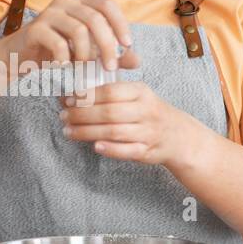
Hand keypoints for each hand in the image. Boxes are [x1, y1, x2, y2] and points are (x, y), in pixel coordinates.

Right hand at [0, 0, 139, 72]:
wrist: (18, 59)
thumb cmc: (55, 55)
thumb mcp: (86, 55)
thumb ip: (110, 55)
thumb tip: (137, 60)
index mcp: (80, 4)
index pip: (107, 5)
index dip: (120, 23)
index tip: (128, 45)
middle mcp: (65, 3)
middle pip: (95, 18)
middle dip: (107, 45)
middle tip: (111, 68)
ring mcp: (49, 13)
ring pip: (79, 29)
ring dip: (86, 54)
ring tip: (84, 69)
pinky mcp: (35, 29)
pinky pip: (58, 42)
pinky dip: (66, 58)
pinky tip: (64, 68)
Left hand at [57, 80, 205, 168]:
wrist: (179, 136)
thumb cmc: (149, 112)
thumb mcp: (138, 95)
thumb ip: (112, 93)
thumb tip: (75, 93)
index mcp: (141, 92)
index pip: (111, 91)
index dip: (87, 96)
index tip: (69, 100)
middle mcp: (146, 111)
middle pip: (109, 113)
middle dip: (82, 115)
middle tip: (64, 116)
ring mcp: (148, 132)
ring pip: (114, 132)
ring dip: (88, 132)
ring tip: (69, 131)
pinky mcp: (148, 151)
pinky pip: (127, 151)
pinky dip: (110, 149)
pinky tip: (94, 146)